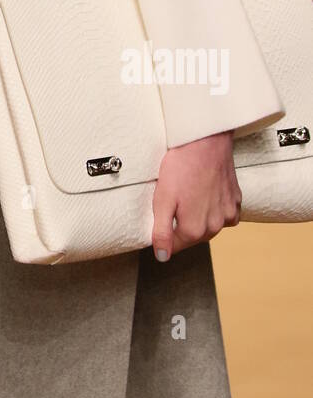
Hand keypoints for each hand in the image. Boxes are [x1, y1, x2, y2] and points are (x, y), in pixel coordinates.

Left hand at [152, 129, 241, 261]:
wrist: (205, 140)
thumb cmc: (181, 166)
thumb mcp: (163, 199)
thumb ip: (161, 232)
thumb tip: (162, 257)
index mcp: (194, 230)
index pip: (174, 246)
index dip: (163, 233)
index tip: (160, 217)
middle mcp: (215, 227)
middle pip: (192, 236)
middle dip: (181, 225)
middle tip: (173, 201)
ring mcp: (228, 214)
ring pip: (209, 226)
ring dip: (199, 218)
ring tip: (189, 195)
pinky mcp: (236, 201)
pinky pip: (224, 215)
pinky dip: (215, 209)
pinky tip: (206, 194)